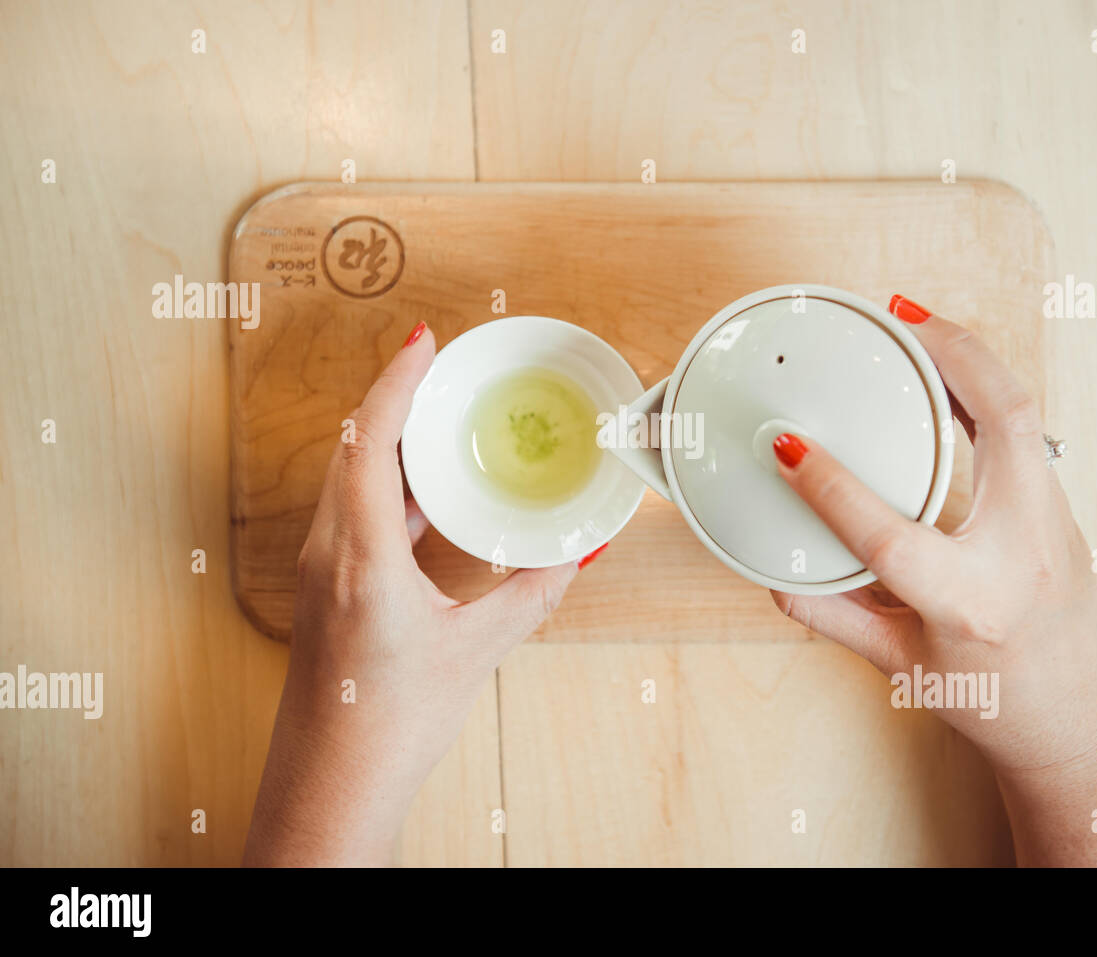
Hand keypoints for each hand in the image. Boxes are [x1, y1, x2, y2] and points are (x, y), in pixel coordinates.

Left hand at [245, 322, 587, 865]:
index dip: (396, 383)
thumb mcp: (473, 652)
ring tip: (438, 415)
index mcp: (360, 558)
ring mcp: (321, 569)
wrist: (331, 787)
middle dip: (395, 397)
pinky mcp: (328, 586)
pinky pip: (354, 509)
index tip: (425, 341)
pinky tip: (425, 491)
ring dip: (388, 438)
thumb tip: (577, 555)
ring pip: (349, 477)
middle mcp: (328, 552)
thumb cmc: (386, 727)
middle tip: (441, 366)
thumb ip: (530, 597)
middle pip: (352, 447)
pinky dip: (388, 482)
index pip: (368, 444)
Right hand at [771, 300, 1096, 865]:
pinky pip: (1026, 432)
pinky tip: (951, 378)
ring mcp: (1054, 524)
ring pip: (1024, 415)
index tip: (788, 448)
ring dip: (973, 361)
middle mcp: (1023, 551)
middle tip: (899, 315)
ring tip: (920, 327)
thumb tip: (776, 583)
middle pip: (1003, 422)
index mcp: (971, 603)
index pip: (889, 535)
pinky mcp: (1061, 511)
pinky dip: (985, 392)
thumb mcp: (903, 672)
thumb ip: (835, 621)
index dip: (830, 488)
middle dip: (952, 354)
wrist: (1085, 728)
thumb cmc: (1001, 707)